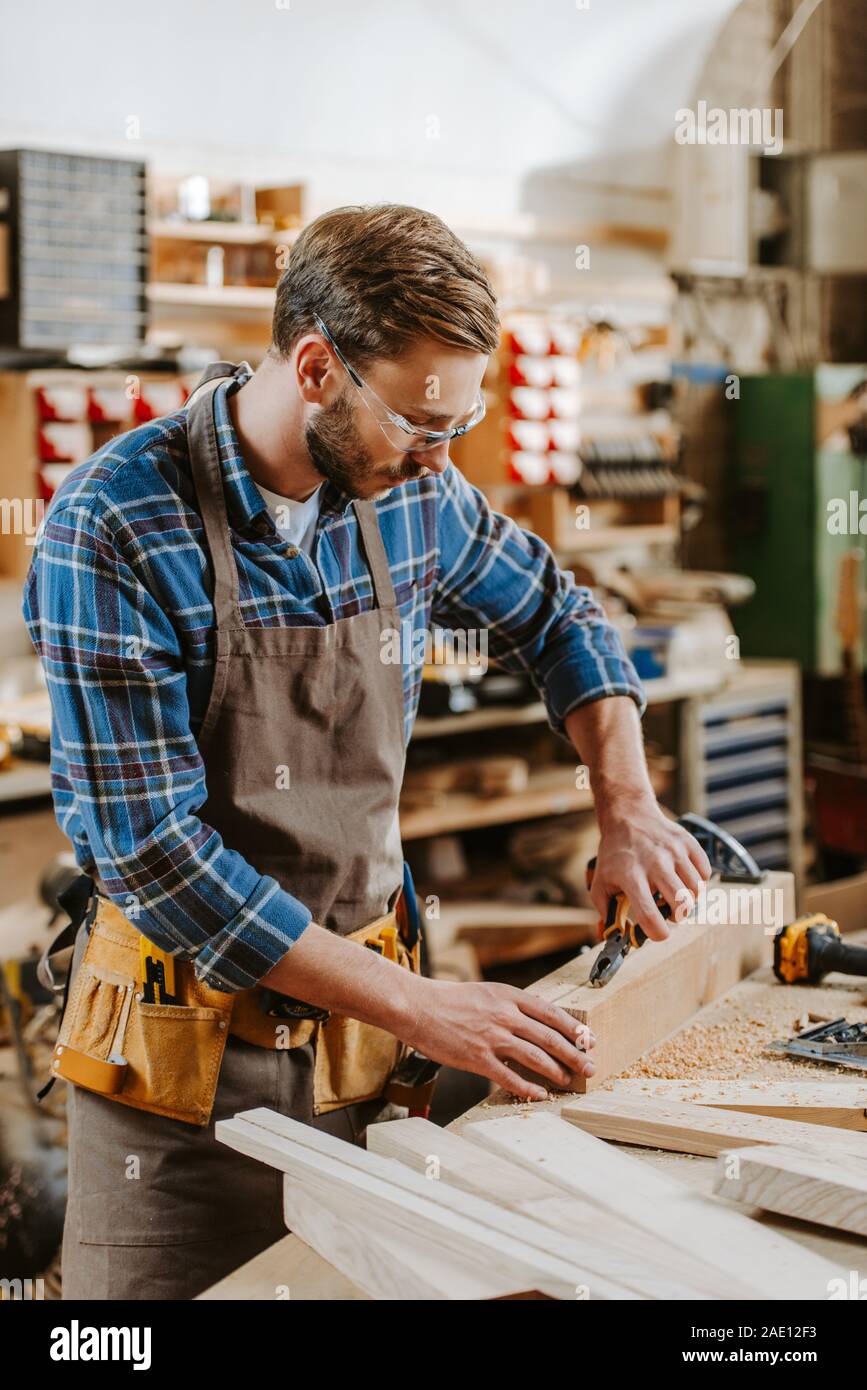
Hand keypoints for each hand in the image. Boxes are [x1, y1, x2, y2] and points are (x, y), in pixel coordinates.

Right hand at [401, 976, 595, 1101]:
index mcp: (507, 996)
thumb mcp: (486, 993)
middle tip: (589, 1067)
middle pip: (549, 1037)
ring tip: (568, 1081)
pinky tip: (539, 1094)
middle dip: (574, 1054)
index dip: (573, 1028)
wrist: (417, 1007)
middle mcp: (504, 1015)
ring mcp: (491, 1038)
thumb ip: (510, 1006)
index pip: (550, 1012)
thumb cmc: (449, 1000)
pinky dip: (527, 1088)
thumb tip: (536, 1023)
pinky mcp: (477, 1058)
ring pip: (534, 1057)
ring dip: (556, 1071)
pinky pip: (508, 1077)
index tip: (589, 1039)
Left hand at [591, 796, 711, 939]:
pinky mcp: (688, 842)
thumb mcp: (601, 883)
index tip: (658, 933)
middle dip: (677, 916)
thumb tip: (615, 938)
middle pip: (681, 905)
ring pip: (696, 891)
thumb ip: (607, 913)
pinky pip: (705, 873)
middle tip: (668, 910)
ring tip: (674, 892)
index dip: (658, 933)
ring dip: (688, 899)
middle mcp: (654, 863)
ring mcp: (674, 851)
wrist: (628, 816)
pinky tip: (682, 876)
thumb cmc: (615, 855)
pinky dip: (698, 881)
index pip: (650, 916)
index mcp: (630, 876)